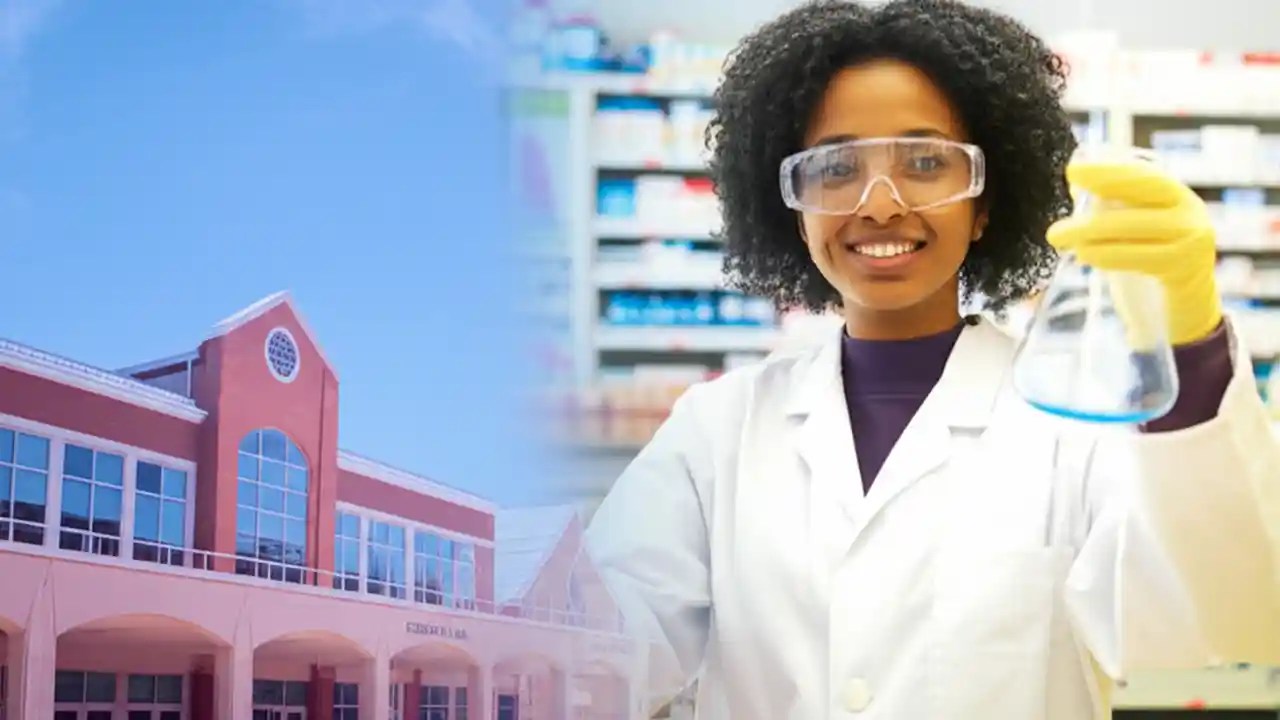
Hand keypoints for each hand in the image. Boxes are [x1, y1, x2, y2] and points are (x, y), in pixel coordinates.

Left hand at [1046, 157, 1221, 345]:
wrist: (1179, 317)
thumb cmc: (1147, 269)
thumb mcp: (1128, 234)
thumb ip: (1107, 210)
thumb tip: (1075, 183)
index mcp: (1176, 197)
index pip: (1143, 173)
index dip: (1109, 169)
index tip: (1073, 170)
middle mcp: (1190, 211)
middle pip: (1144, 187)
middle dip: (1101, 186)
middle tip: (1064, 189)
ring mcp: (1192, 238)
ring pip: (1134, 223)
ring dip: (1090, 228)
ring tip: (1058, 236)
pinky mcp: (1185, 269)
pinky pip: (1140, 256)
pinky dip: (1107, 254)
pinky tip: (1085, 256)